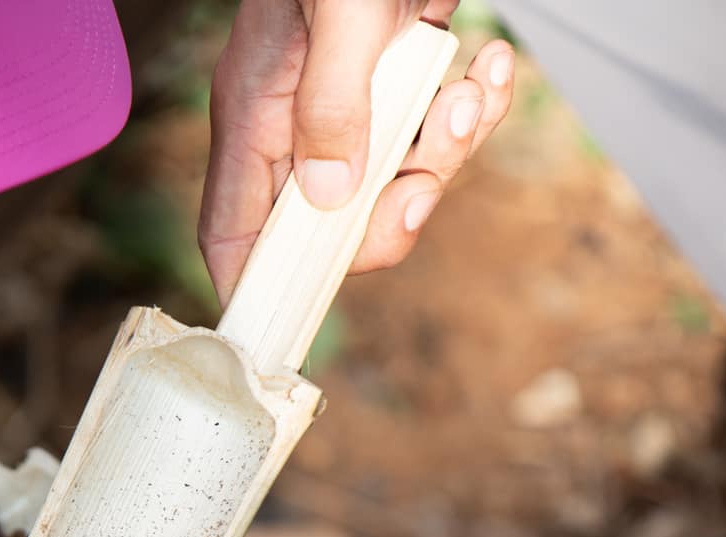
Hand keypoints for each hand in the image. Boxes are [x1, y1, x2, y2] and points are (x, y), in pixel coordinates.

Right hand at [199, 0, 514, 301]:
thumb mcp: (342, 13)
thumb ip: (332, 104)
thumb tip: (331, 196)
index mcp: (256, 112)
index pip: (235, 234)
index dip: (263, 287)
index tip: (300, 317)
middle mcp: (296, 118)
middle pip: (333, 223)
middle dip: (394, 213)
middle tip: (427, 181)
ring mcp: (349, 103)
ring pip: (397, 179)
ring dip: (448, 150)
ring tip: (470, 93)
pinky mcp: (400, 77)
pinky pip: (436, 130)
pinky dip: (474, 110)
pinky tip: (489, 66)